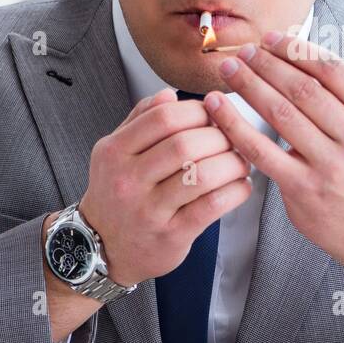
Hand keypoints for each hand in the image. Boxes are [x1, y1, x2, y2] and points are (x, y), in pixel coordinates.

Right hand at [78, 88, 252, 287]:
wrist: (102, 248)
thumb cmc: (117, 194)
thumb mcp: (116, 153)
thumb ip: (140, 120)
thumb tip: (170, 94)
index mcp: (114, 152)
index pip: (164, 118)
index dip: (198, 111)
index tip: (213, 115)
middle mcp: (127, 180)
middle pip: (185, 144)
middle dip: (219, 137)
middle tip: (233, 139)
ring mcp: (148, 211)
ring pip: (202, 175)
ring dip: (232, 163)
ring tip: (240, 161)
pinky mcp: (171, 235)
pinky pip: (212, 206)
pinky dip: (235, 191)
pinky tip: (241, 185)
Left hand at [201, 33, 343, 275]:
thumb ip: (341, 97)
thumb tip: (295, 52)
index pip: (332, 70)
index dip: (297, 50)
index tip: (271, 39)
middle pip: (303, 88)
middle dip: (267, 64)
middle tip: (244, 51)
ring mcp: (331, 166)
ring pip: (281, 114)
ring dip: (249, 85)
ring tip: (230, 70)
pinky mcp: (304, 188)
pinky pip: (261, 150)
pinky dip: (234, 124)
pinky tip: (217, 106)